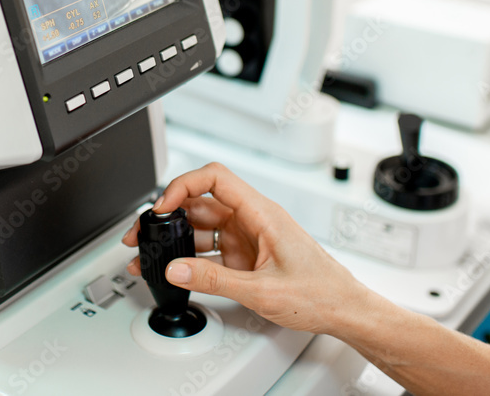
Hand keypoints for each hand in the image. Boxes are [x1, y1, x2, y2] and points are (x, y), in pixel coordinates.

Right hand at [122, 162, 367, 334]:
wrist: (344, 310)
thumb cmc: (321, 293)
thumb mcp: (262, 290)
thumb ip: (215, 280)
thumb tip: (177, 269)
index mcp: (262, 213)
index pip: (215, 179)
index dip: (184, 186)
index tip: (163, 206)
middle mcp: (253, 220)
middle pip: (201, 203)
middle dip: (169, 215)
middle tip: (144, 232)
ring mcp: (248, 238)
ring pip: (202, 227)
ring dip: (176, 239)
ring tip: (150, 254)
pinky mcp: (245, 256)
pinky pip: (210, 250)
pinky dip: (189, 259)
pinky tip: (175, 269)